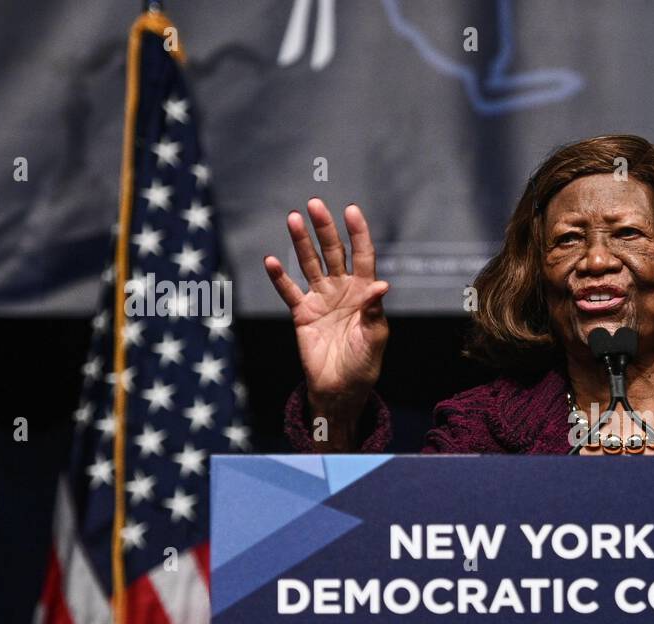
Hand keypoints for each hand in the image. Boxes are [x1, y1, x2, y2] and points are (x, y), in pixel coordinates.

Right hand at [264, 199, 388, 438]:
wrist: (340, 388)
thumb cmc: (364, 364)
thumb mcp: (375, 339)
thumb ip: (375, 312)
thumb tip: (382, 285)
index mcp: (365, 293)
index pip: (363, 256)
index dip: (358, 233)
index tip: (352, 210)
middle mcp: (343, 290)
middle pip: (334, 253)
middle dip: (325, 229)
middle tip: (315, 204)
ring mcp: (321, 299)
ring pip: (310, 264)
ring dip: (301, 243)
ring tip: (293, 219)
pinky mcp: (303, 313)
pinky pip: (289, 291)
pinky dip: (280, 277)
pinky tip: (271, 261)